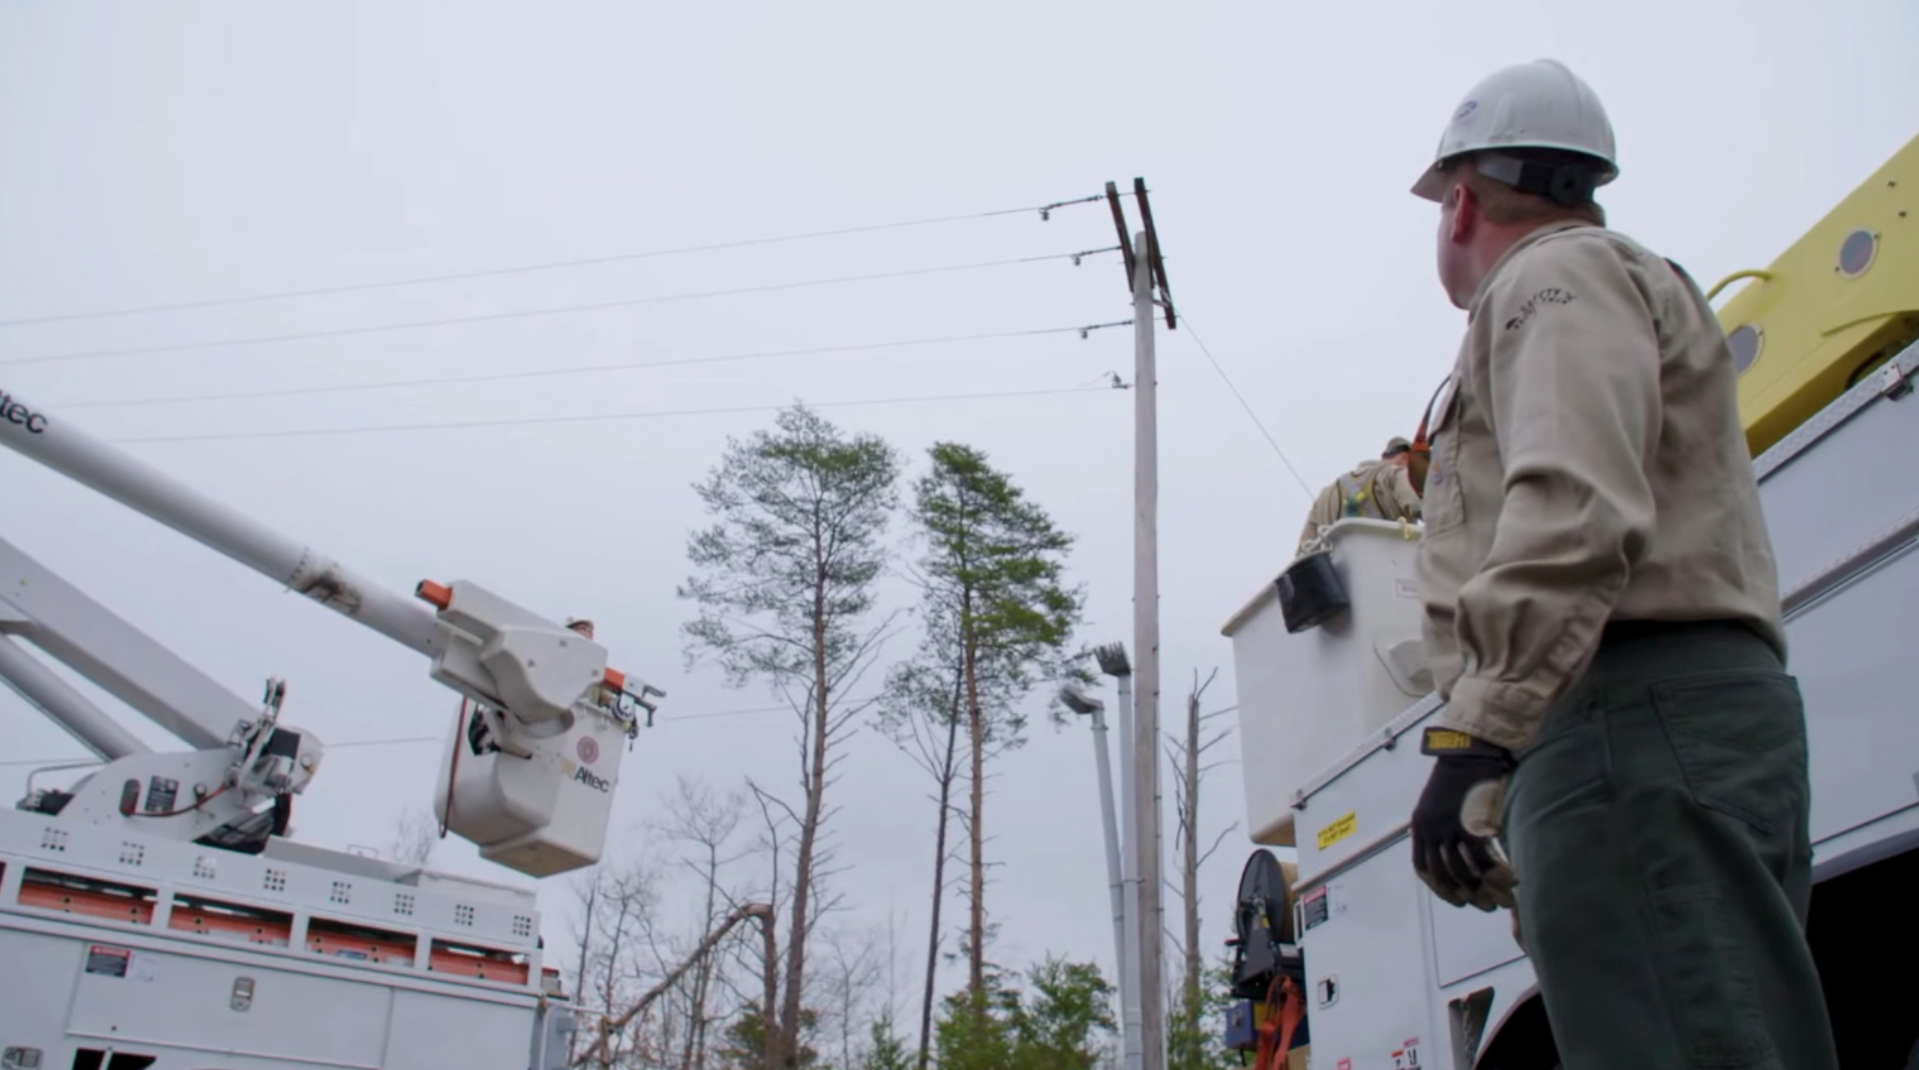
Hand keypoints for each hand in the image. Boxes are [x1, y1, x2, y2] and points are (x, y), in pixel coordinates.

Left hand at [1411, 727, 1517, 910]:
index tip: (1455, 899)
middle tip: (1484, 905)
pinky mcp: (1470, 826)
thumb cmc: (1460, 775)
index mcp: (1420, 826)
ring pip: (1465, 873)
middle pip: (1445, 876)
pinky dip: (1498, 874)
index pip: (1423, 868)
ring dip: (1485, 890)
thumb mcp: (1441, 803)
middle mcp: (1430, 831)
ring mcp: (1449, 830)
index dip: (1439, 888)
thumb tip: (1461, 852)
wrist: (1469, 751)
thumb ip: (1446, 827)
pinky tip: (1513, 880)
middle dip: (1465, 895)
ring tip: (1502, 899)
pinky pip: (1484, 861)